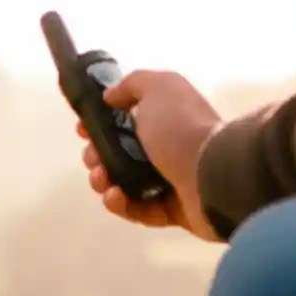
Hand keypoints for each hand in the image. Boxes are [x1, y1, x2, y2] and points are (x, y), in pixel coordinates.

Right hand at [77, 70, 223, 241]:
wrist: (212, 174)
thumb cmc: (182, 128)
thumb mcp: (158, 88)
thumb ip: (132, 84)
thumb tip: (110, 96)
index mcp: (165, 119)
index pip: (125, 121)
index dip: (100, 126)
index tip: (83, 129)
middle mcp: (167, 148)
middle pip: (119, 155)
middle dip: (96, 156)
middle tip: (93, 157)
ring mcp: (170, 181)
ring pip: (124, 184)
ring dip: (103, 181)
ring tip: (102, 178)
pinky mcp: (171, 210)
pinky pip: (137, 210)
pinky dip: (121, 204)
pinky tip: (115, 196)